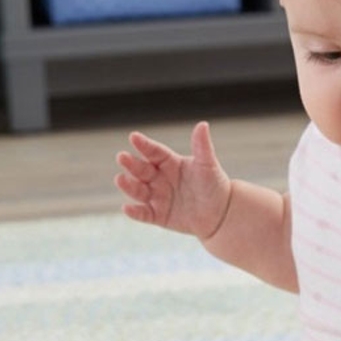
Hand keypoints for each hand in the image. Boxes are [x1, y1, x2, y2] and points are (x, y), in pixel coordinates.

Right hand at [115, 121, 232, 238]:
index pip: (154, 152)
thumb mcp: (208, 165)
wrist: (220, 213)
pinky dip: (135, 212)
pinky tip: (127, 208)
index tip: (133, 137)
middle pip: (142, 169)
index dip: (144, 145)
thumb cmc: (214, 184)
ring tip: (120, 179)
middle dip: (131, 164)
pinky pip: (144, 214)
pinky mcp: (158, 215)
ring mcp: (157, 197)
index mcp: (170, 162)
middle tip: (121, 157)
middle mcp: (160, 178)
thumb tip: (202, 125)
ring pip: (139, 190)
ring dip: (128, 185)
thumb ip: (202, 147)